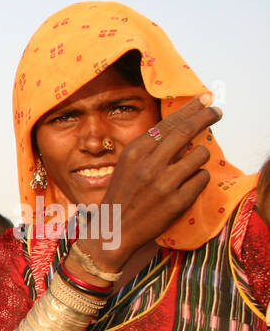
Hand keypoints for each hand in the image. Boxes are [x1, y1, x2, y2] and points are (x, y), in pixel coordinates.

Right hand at [96, 96, 220, 264]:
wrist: (114, 231)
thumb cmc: (123, 195)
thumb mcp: (128, 166)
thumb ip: (150, 148)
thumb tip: (180, 128)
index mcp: (135, 153)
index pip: (169, 123)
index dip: (191, 109)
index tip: (206, 100)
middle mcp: (150, 165)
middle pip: (187, 131)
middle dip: (206, 117)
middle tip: (216, 112)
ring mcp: (164, 184)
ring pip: (200, 155)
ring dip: (200, 157)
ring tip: (190, 165)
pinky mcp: (178, 201)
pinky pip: (202, 178)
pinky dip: (198, 179)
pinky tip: (187, 185)